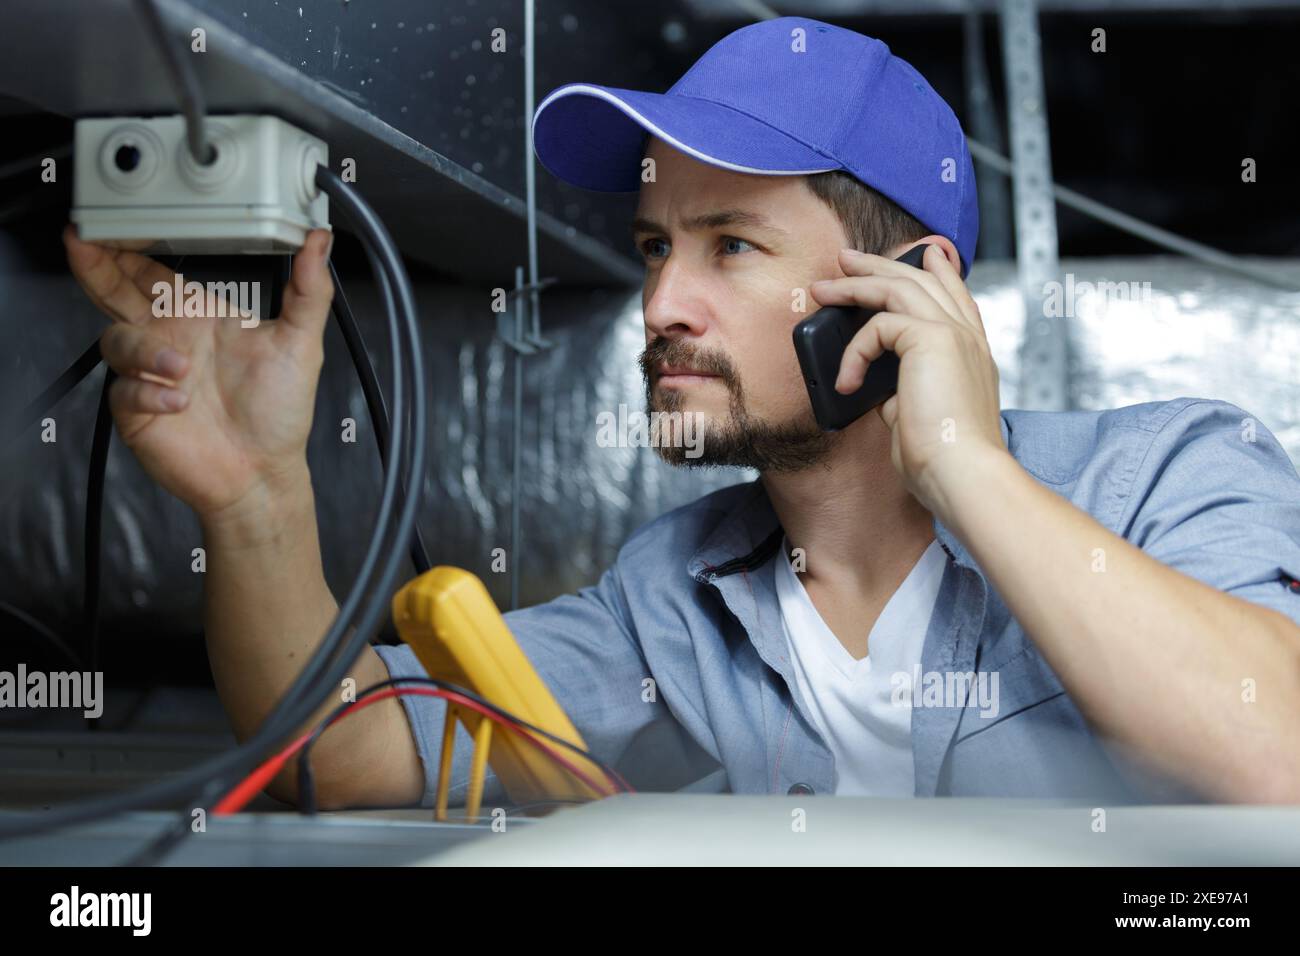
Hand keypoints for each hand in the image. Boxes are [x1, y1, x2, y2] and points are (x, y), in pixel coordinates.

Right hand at [62, 226, 335, 523]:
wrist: (262, 472)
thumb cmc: (278, 411)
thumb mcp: (301, 344)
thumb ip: (310, 291)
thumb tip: (320, 242)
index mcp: (198, 316)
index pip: (152, 273)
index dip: (129, 246)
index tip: (113, 223)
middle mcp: (168, 340)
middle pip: (115, 292)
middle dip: (97, 267)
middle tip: (85, 244)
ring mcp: (148, 375)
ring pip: (117, 341)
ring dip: (145, 351)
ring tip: (181, 370)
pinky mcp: (137, 410)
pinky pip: (124, 390)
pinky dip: (150, 393)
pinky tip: (178, 403)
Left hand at [809, 244, 1006, 516]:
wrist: (962, 473)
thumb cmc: (944, 459)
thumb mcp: (919, 416)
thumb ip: (901, 391)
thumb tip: (873, 385)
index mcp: (973, 354)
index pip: (957, 298)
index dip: (941, 273)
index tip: (927, 254)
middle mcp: (968, 338)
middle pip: (923, 281)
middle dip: (883, 264)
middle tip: (848, 258)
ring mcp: (954, 334)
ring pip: (899, 286)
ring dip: (855, 284)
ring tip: (823, 288)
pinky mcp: (932, 339)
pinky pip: (878, 326)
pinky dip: (854, 351)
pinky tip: (846, 380)